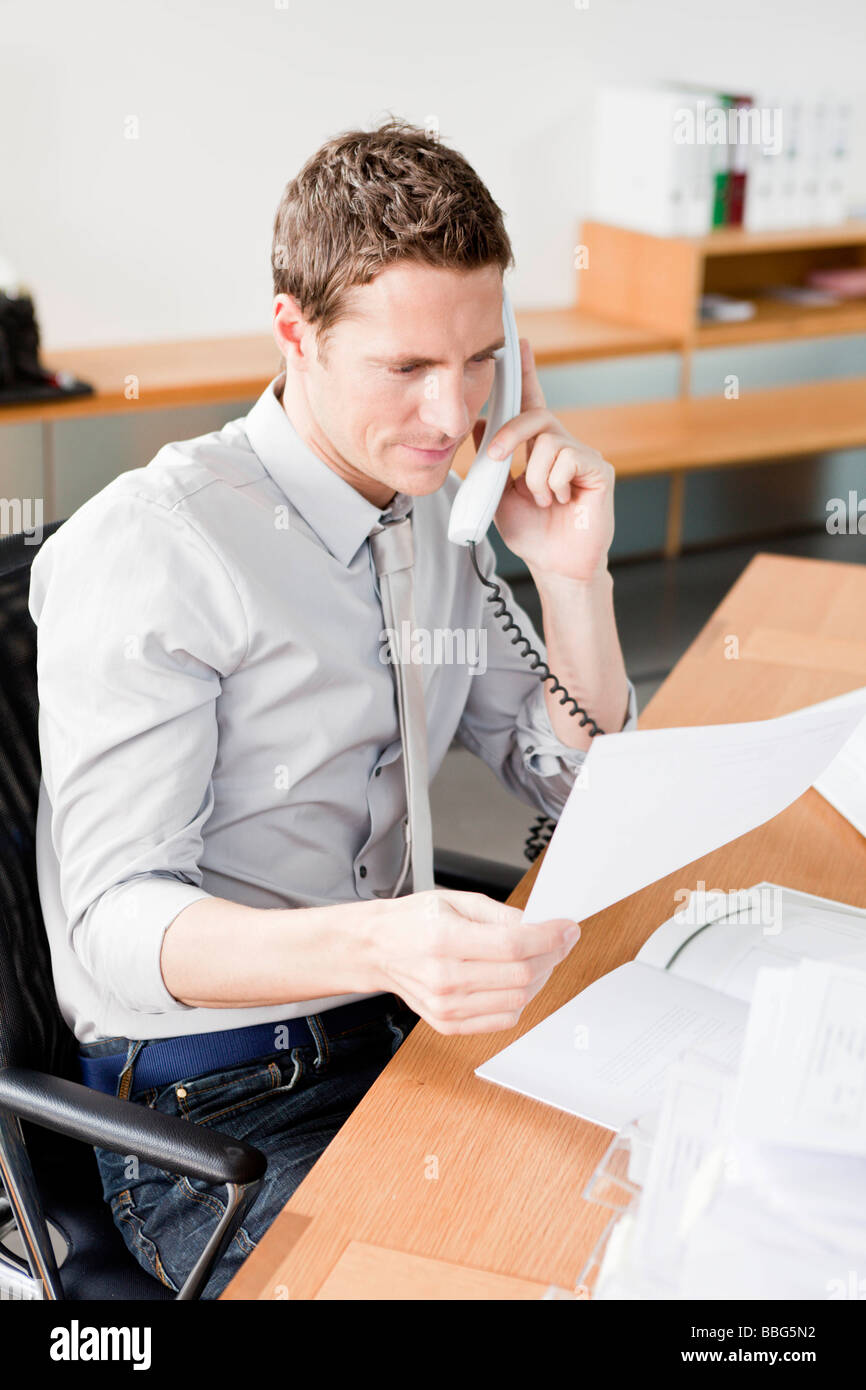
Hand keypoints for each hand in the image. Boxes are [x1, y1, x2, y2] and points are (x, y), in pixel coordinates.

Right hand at [360, 889, 580, 1034]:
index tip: (566, 928)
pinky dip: (520, 999)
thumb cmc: (412, 922)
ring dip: (539, 978)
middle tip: (558, 940)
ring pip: (518, 999)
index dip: (550, 937)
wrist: (376, 949)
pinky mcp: (449, 1024)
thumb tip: (539, 924)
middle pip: (521, 975)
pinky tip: (514, 980)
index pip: (514, 945)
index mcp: (444, 940)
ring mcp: (446, 1006)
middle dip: (551, 955)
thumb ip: (500, 914)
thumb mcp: (455, 900)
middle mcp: (444, 978)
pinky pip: (503, 1019)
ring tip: (536, 958)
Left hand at [475, 338, 614, 583]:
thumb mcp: (498, 491)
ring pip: (547, 443)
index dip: (526, 374)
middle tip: (496, 457)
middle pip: (536, 416)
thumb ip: (491, 457)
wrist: (555, 565)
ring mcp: (583, 456)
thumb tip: (478, 420)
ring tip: (544, 500)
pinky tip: (561, 502)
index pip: (532, 404)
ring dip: (534, 477)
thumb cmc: (532, 532)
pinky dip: (553, 484)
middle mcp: (564, 446)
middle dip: (510, 433)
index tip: (519, 344)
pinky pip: (566, 459)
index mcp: (540, 449)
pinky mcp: (599, 470)